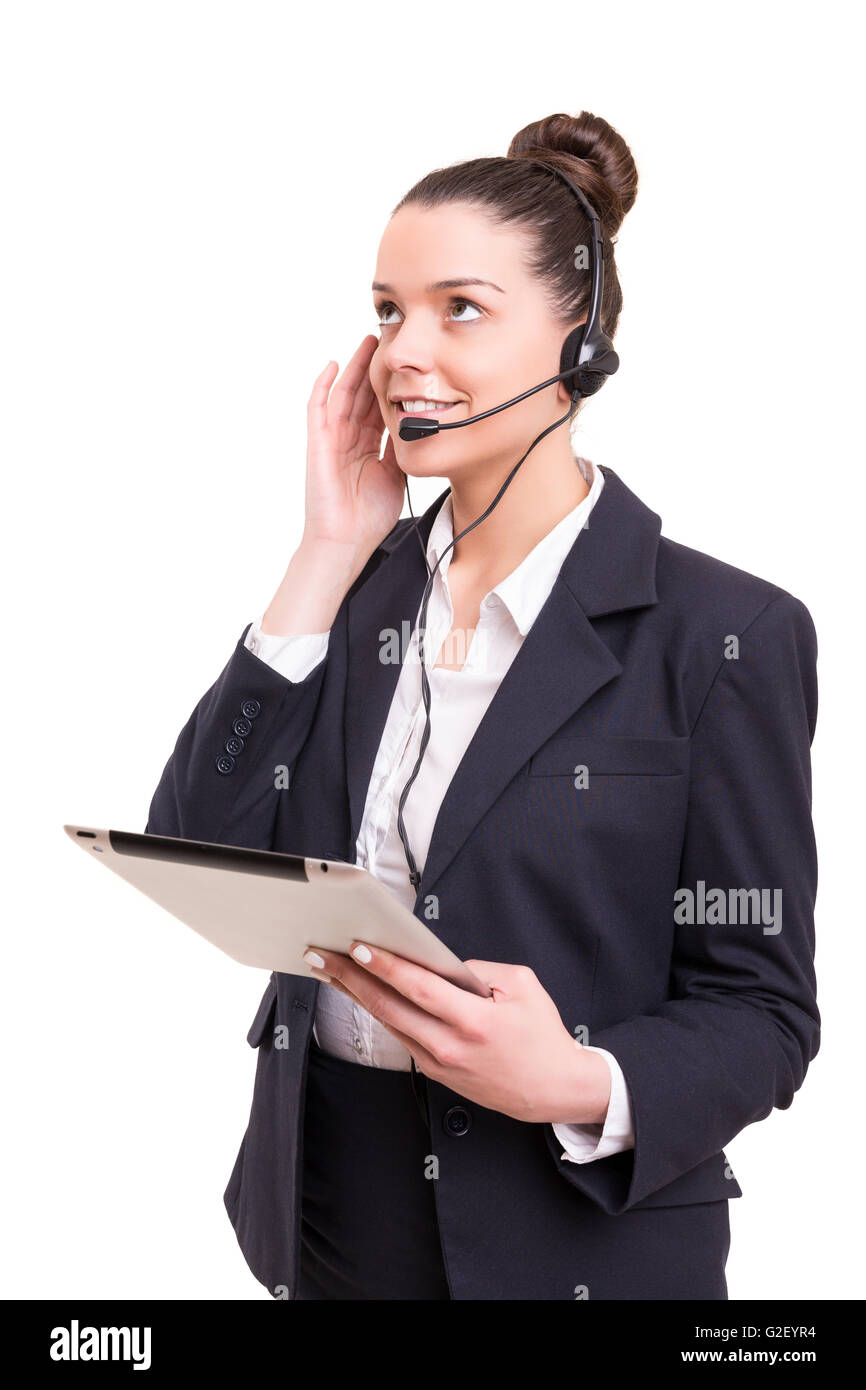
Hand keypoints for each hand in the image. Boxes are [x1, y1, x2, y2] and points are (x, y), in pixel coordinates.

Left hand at [302, 943, 611, 1125]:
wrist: (552, 1089)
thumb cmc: (541, 1036)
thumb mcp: (521, 986)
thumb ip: (477, 970)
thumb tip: (440, 963)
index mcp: (473, 1020)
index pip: (418, 987)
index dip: (385, 966)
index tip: (358, 946)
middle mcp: (449, 1044)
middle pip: (388, 1006)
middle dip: (349, 977)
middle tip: (321, 954)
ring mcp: (438, 1062)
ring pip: (387, 1022)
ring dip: (354, 994)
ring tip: (328, 969)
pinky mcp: (434, 1072)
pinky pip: (400, 1035)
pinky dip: (378, 1012)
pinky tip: (361, 994)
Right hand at [303, 335, 404, 559]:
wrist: (346, 542)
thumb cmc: (368, 517)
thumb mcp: (395, 476)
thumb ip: (401, 449)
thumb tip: (418, 424)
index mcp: (368, 447)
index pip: (379, 407)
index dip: (391, 385)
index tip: (406, 364)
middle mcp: (349, 438)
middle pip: (362, 394)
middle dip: (374, 367)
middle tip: (388, 339)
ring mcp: (332, 439)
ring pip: (343, 394)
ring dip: (354, 367)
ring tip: (367, 342)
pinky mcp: (318, 444)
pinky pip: (318, 409)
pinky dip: (323, 386)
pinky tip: (333, 365)